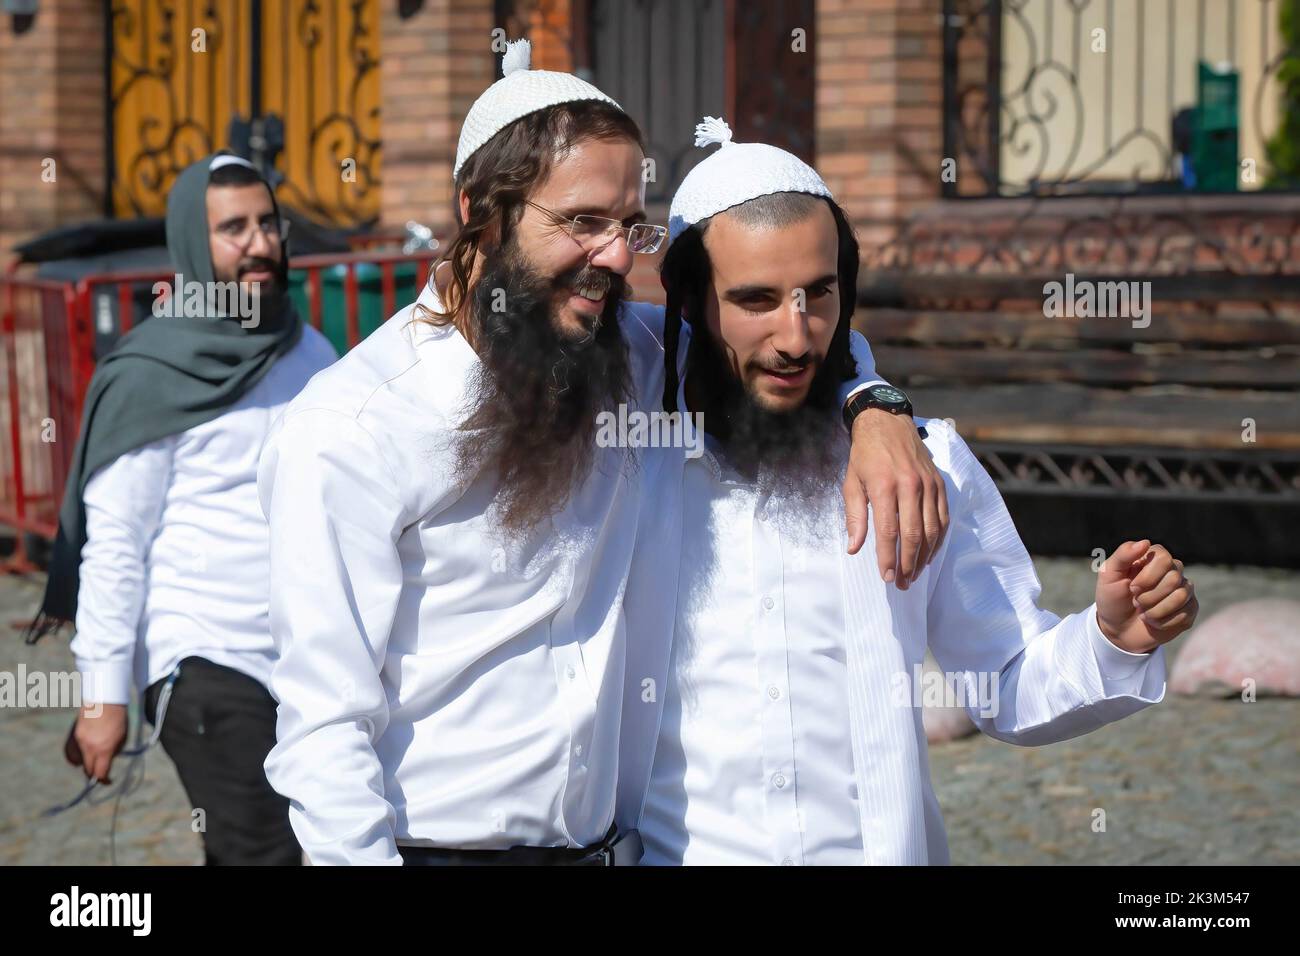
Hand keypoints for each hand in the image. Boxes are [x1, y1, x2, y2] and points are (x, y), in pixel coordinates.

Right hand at [65, 703, 127, 783]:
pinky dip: (75, 757)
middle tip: (101, 773)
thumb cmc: (118, 718)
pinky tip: (81, 755)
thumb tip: (106, 762)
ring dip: (85, 764)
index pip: (100, 773)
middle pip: (88, 770)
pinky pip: (70, 753)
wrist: (105, 700)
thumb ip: (114, 752)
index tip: (108, 781)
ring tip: (93, 760)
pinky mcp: (72, 736)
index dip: (104, 780)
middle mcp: (89, 747)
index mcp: (104, 749)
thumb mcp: (122, 737)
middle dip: (95, 774)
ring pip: (78, 762)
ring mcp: (78, 741)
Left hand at [844, 408, 948, 588]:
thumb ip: (855, 517)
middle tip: (902, 583)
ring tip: (914, 574)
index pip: (889, 532)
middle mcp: (910, 486)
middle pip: (914, 535)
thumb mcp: (851, 483)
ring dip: (924, 556)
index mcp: (885, 486)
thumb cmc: (865, 455)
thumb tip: (854, 549)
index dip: (889, 558)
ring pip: (932, 529)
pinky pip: (943, 518)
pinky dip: (938, 540)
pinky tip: (929, 554)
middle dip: (908, 564)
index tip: (886, 577)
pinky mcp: (940, 484)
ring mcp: (929, 485)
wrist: (887, 423)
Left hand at [1096, 540, 1198, 653]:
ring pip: (1180, 596)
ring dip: (1155, 610)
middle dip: (1149, 596)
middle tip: (1136, 601)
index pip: (1164, 557)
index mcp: (1153, 559)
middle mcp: (1172, 571)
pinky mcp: (1189, 610)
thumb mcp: (1108, 576)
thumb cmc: (1112, 599)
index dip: (1148, 576)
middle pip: (1173, 578)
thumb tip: (1145, 542)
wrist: (1117, 629)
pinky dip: (1162, 622)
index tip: (1132, 587)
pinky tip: (1153, 622)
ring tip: (1143, 612)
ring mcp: (1183, 590)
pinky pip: (1185, 614)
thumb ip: (1122, 556)